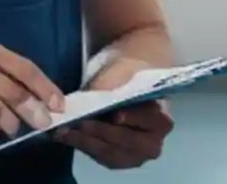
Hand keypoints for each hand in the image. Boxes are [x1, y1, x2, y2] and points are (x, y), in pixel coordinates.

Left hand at [54, 57, 173, 169]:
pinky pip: (99, 156)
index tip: (116, 116)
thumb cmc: (127, 74)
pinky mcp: (116, 158)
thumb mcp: (122, 67)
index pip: (150, 121)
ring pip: (112, 153)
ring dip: (87, 143)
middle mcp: (152, 141)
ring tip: (65, 131)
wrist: (122, 82)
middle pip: (129, 142)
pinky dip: (82, 146)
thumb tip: (100, 90)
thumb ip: (114, 78)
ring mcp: (134, 154)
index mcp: (162, 119)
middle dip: (103, 133)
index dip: (134, 119)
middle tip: (81, 124)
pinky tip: (65, 135)